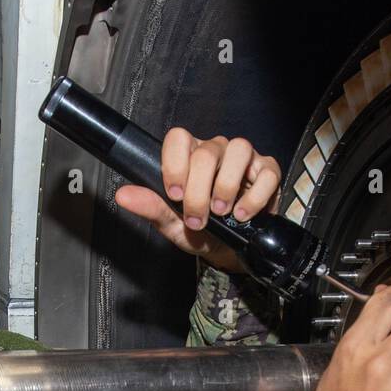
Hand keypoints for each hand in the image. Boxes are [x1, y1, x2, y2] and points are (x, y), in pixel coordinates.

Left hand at [112, 128, 281, 273]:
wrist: (228, 251)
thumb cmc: (200, 231)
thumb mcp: (172, 224)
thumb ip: (150, 207)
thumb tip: (123, 196)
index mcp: (188, 157)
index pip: (178, 138)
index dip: (174, 164)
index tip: (174, 195)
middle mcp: (215, 151)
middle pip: (206, 152)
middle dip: (198, 191)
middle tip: (197, 219)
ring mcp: (243, 159)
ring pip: (238, 150)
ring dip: (227, 186)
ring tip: (222, 212)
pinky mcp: (267, 172)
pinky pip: (266, 173)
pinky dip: (254, 196)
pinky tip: (242, 214)